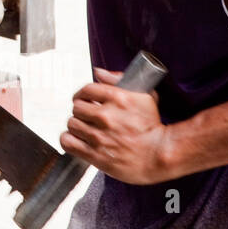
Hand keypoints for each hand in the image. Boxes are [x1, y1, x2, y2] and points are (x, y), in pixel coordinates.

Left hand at [60, 68, 172, 184]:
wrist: (160, 155)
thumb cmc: (153, 127)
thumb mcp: (143, 97)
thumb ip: (118, 81)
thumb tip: (98, 72)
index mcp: (117, 99)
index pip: (86, 90)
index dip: (83, 95)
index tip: (85, 100)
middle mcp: (106, 116)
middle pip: (76, 107)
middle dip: (82, 111)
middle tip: (89, 117)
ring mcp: (99, 136)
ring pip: (71, 124)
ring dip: (77, 126)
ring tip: (86, 129)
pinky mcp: (95, 154)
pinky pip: (68, 142)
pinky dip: (69, 140)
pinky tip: (78, 140)